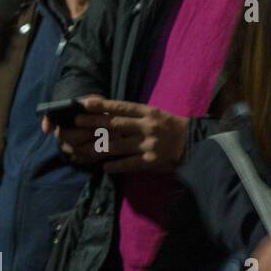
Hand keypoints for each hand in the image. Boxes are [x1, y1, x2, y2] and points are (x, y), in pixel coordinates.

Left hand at [44, 95, 186, 171]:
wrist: (194, 143)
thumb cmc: (170, 127)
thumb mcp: (155, 115)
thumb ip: (134, 115)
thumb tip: (107, 112)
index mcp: (149, 112)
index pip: (122, 107)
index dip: (102, 105)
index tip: (85, 103)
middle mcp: (148, 126)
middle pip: (116, 124)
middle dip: (94, 123)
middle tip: (76, 122)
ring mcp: (149, 144)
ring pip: (118, 145)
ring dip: (99, 147)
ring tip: (83, 149)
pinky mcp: (152, 160)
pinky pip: (130, 163)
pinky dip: (116, 165)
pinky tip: (105, 167)